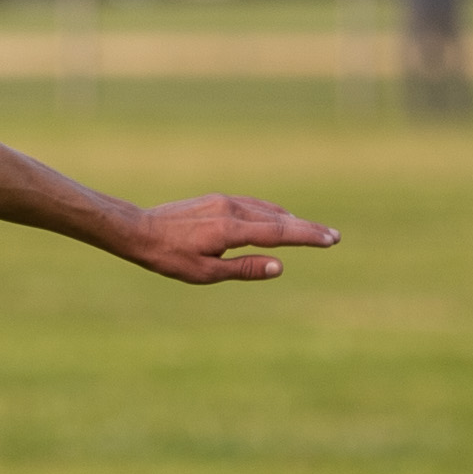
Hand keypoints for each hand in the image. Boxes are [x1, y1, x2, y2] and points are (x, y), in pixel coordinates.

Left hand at [125, 193, 339, 283]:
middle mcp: (231, 210)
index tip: (330, 240)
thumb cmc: (169, 257)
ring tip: (312, 231)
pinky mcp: (217, 200)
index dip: (307, 236)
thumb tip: (279, 267)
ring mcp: (224, 202)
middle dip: (308, 228)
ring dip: (292, 220)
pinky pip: (254, 206)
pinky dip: (272, 213)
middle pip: (280, 219)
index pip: (279, 232)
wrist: (139, 230)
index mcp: (231, 230)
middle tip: (334, 236)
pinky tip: (278, 219)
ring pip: (267, 210)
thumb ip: (244, 269)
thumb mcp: (206, 273)